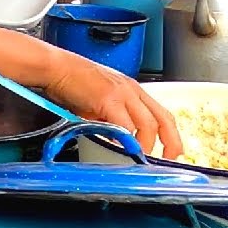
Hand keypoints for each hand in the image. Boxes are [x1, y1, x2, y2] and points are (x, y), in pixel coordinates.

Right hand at [43, 53, 182, 158]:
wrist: (55, 67)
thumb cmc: (72, 83)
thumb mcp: (100, 101)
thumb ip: (112, 119)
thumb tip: (116, 141)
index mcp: (132, 90)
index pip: (163, 114)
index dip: (171, 135)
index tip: (171, 152)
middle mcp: (132, 90)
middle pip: (163, 119)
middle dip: (170, 143)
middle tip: (167, 160)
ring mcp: (122, 93)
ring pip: (148, 124)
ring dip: (145, 145)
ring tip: (137, 157)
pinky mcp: (107, 99)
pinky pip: (124, 125)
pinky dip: (125, 140)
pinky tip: (119, 148)